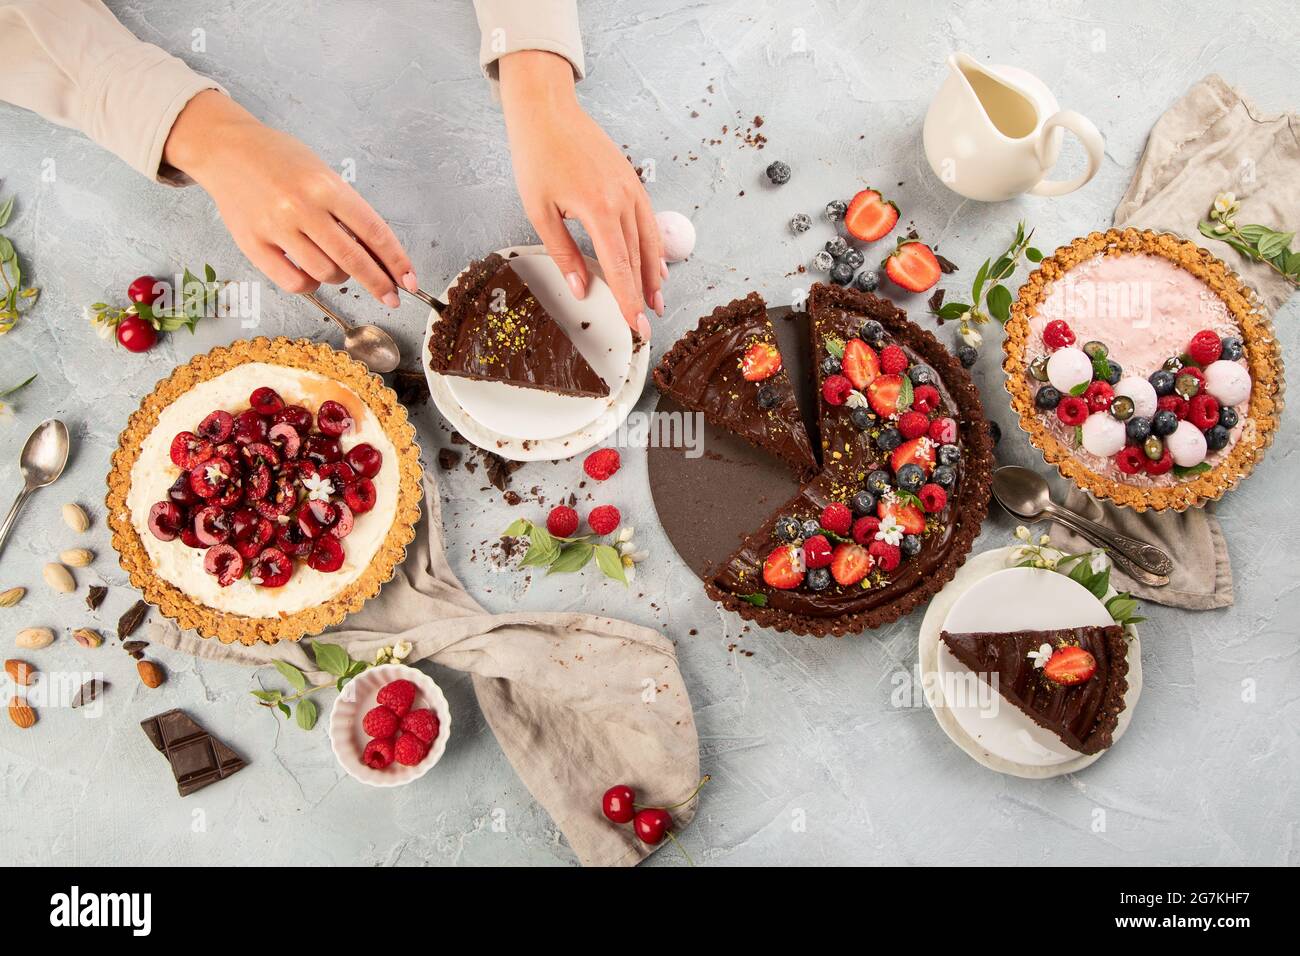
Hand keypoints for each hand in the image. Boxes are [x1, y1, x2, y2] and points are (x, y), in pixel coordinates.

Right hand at [163, 91, 415, 305]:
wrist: (225, 148)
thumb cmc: (280, 160)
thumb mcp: (322, 173)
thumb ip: (348, 211)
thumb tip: (379, 254)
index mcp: (326, 186)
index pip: (374, 232)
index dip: (396, 261)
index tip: (409, 280)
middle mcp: (302, 207)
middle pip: (353, 259)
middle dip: (379, 283)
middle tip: (392, 298)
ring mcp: (276, 227)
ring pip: (325, 273)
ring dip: (340, 278)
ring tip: (337, 266)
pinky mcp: (252, 245)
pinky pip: (293, 282)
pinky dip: (310, 285)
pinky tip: (311, 274)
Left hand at [498, 51, 662, 338]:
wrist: (547, 109)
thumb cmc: (537, 155)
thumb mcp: (540, 210)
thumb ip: (563, 253)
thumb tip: (580, 288)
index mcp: (599, 209)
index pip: (619, 267)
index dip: (628, 301)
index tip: (636, 325)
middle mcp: (622, 200)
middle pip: (638, 259)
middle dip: (643, 296)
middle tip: (647, 325)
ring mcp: (631, 189)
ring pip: (648, 242)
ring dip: (653, 275)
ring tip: (656, 301)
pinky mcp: (631, 180)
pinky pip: (648, 221)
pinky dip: (654, 246)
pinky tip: (656, 263)